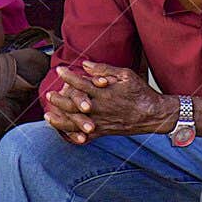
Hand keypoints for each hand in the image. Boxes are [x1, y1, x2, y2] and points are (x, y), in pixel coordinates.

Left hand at [43, 61, 172, 142]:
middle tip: (48, 93)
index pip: (80, 83)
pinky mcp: (103, 132)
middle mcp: (99, 108)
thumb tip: (85, 65)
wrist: (153, 115)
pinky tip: (62, 132)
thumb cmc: (141, 92)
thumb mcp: (126, 75)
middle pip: (72, 104)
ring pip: (74, 122)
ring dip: (59, 118)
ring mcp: (100, 122)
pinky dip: (71, 135)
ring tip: (48, 114)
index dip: (68, 76)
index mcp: (104, 93)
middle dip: (58, 98)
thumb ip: (104, 69)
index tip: (59, 70)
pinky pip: (84, 136)